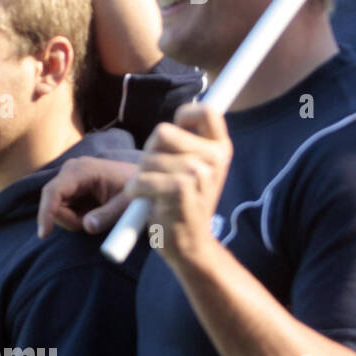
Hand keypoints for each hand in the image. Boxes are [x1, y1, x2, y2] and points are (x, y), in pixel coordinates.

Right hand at [37, 156, 137, 238]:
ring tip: (99, 214)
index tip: (44, 235)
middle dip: (71, 219)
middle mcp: (70, 171)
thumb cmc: (137, 192)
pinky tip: (93, 210)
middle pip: (53, 204)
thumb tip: (87, 226)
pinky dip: (76, 217)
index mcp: (82, 170)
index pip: (53, 192)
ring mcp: (68, 178)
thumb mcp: (127, 206)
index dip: (46, 213)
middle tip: (98, 221)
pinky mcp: (70, 187)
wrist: (143, 181)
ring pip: (57, 209)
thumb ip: (108, 216)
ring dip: (75, 219)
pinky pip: (63, 209)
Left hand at [124, 104, 231, 266]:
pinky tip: (143, 201)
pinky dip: (135, 191)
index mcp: (220, 148)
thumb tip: (181, 114)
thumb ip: (189, 143)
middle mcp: (215, 157)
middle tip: (157, 174)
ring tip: (154, 192)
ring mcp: (200, 172)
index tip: (173, 136)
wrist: (190, 244)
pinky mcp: (181, 189)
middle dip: (150, 152)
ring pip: (149, 158)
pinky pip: (142, 179)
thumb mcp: (195, 169)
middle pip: (162, 132)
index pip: (206, 110)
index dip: (184, 115)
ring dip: (141, 175)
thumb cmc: (183, 203)